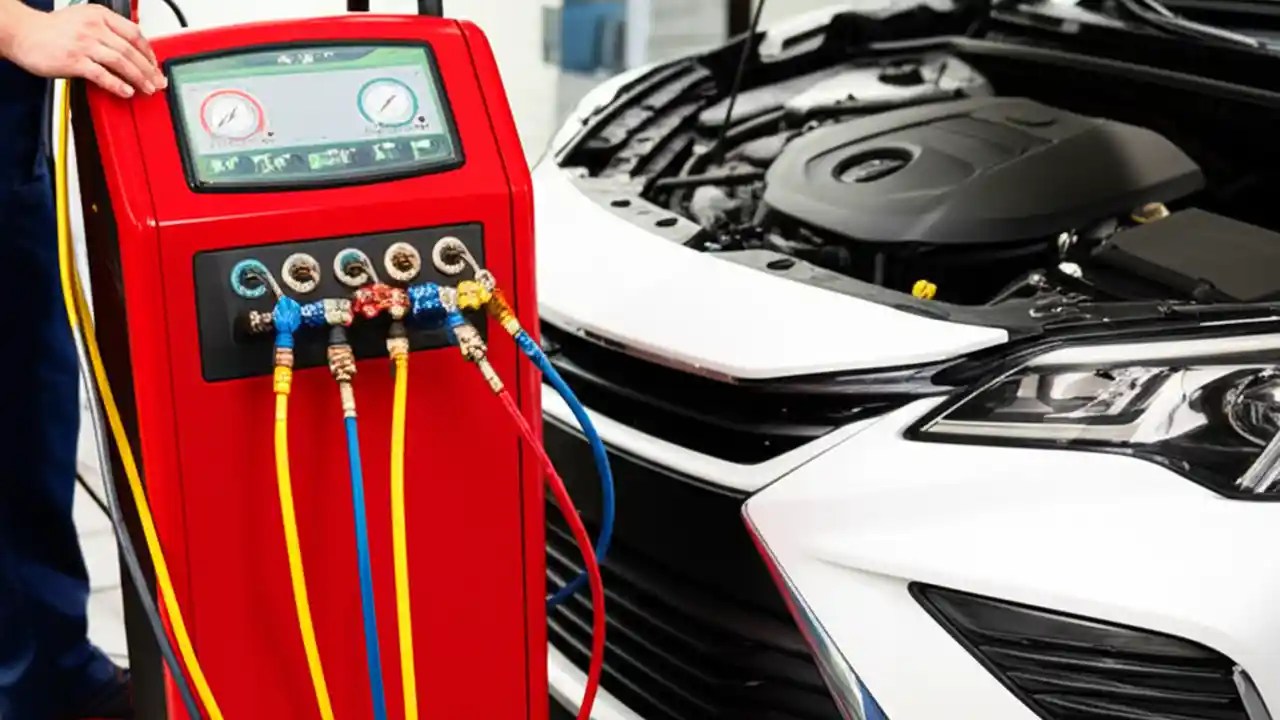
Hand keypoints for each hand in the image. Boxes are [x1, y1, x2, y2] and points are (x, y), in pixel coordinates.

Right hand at [5, 4, 165, 97]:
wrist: (22, 33)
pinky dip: (117, 84)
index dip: (148, 52)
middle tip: (157, 82)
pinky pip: (102, 75)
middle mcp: (94, 27)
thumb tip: (130, 50)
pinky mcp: (74, 61)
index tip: (154, 65)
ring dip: (138, 78)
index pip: (134, 33)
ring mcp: (84, 44)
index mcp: (99, 15)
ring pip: (121, 62)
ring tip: (146, 89)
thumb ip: (106, 30)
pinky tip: (126, 92)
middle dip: (148, 69)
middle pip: (131, 50)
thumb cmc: (50, 29)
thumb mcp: (82, 19)